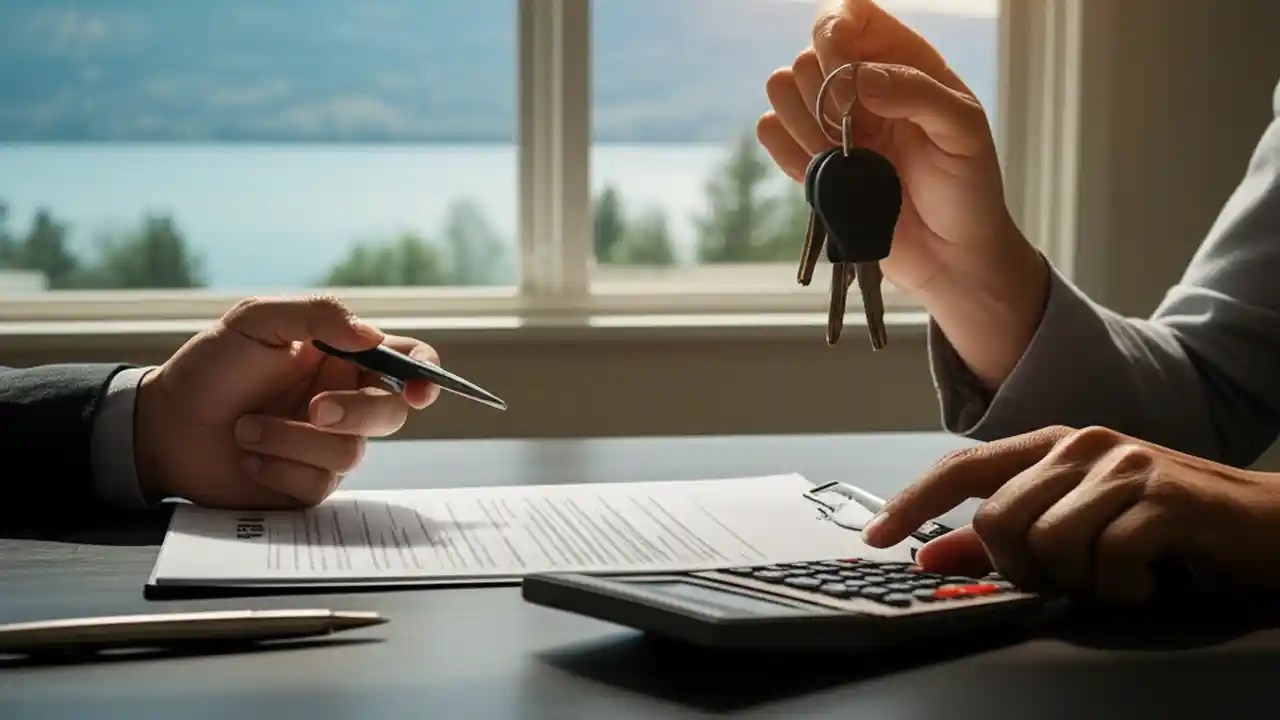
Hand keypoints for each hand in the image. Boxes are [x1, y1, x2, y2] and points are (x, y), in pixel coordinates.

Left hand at [134, 295, 441, 508]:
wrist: (163, 425)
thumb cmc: (210, 368)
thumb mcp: (255, 321)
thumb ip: (316, 315)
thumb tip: (371, 336)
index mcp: (344, 358)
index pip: (407, 361)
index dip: (425, 375)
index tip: (419, 389)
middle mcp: (345, 401)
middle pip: (391, 412)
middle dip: (356, 412)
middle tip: (315, 409)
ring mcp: (329, 445)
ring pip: (350, 452)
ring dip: (293, 439)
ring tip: (246, 430)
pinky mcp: (308, 484)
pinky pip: (318, 483)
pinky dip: (277, 468)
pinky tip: (248, 457)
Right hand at [757, 0, 1048, 387]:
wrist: (950, 257)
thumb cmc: (968, 189)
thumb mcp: (963, 130)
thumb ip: (916, 93)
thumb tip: (857, 78)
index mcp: (902, 62)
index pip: (850, 14)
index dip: (836, 27)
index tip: (843, 63)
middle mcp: (860, 86)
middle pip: (808, 51)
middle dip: (824, 88)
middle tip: (857, 128)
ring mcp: (831, 125)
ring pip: (781, 87)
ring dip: (804, 119)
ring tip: (845, 154)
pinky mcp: (811, 163)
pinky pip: (771, 133)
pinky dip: (786, 147)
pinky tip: (823, 172)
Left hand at [862, 426, 1279, 603]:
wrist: (1264, 525)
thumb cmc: (1164, 528)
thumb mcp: (1077, 529)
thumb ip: (1001, 542)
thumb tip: (930, 558)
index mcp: (1050, 448)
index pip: (961, 469)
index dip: (913, 504)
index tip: (876, 538)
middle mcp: (1080, 445)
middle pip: (998, 521)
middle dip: (1025, 569)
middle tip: (1073, 576)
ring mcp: (1121, 465)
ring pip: (1048, 544)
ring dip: (1082, 580)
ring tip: (1120, 572)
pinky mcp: (1161, 496)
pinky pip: (1106, 561)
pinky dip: (1125, 587)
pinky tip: (1151, 575)